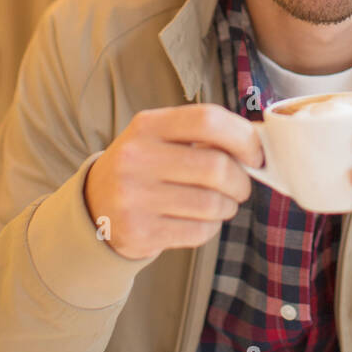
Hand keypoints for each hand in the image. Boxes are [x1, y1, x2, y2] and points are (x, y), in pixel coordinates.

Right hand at [85, 104, 261, 260]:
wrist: (95, 205)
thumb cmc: (144, 166)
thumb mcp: (160, 137)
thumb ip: (203, 135)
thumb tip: (256, 148)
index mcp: (148, 125)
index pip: (207, 120)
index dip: (243, 138)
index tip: (256, 155)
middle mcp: (137, 158)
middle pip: (215, 167)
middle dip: (241, 181)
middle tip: (240, 186)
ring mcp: (135, 197)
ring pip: (211, 203)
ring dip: (228, 206)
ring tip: (220, 204)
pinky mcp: (139, 231)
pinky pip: (199, 231)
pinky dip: (211, 227)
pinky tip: (200, 220)